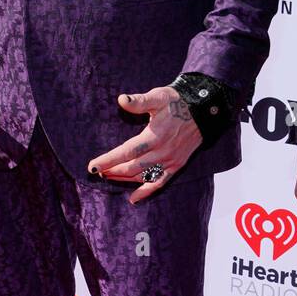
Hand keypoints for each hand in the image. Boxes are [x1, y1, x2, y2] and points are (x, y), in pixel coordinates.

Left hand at [87, 86, 201, 204]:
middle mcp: (162, 151)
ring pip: (142, 176)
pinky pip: (159, 183)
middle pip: (131, 167)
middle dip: (112, 170)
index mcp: (155, 135)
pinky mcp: (177, 165)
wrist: (204, 110)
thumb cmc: (177, 101)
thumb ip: (139, 101)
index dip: (109, 160)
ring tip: (109, 176)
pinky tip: (133, 198)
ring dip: (124, 178)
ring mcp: (170, 160)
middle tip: (98, 170)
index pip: (126, 152)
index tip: (92, 166)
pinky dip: (146, 192)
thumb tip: (122, 100)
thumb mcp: (158, 97)